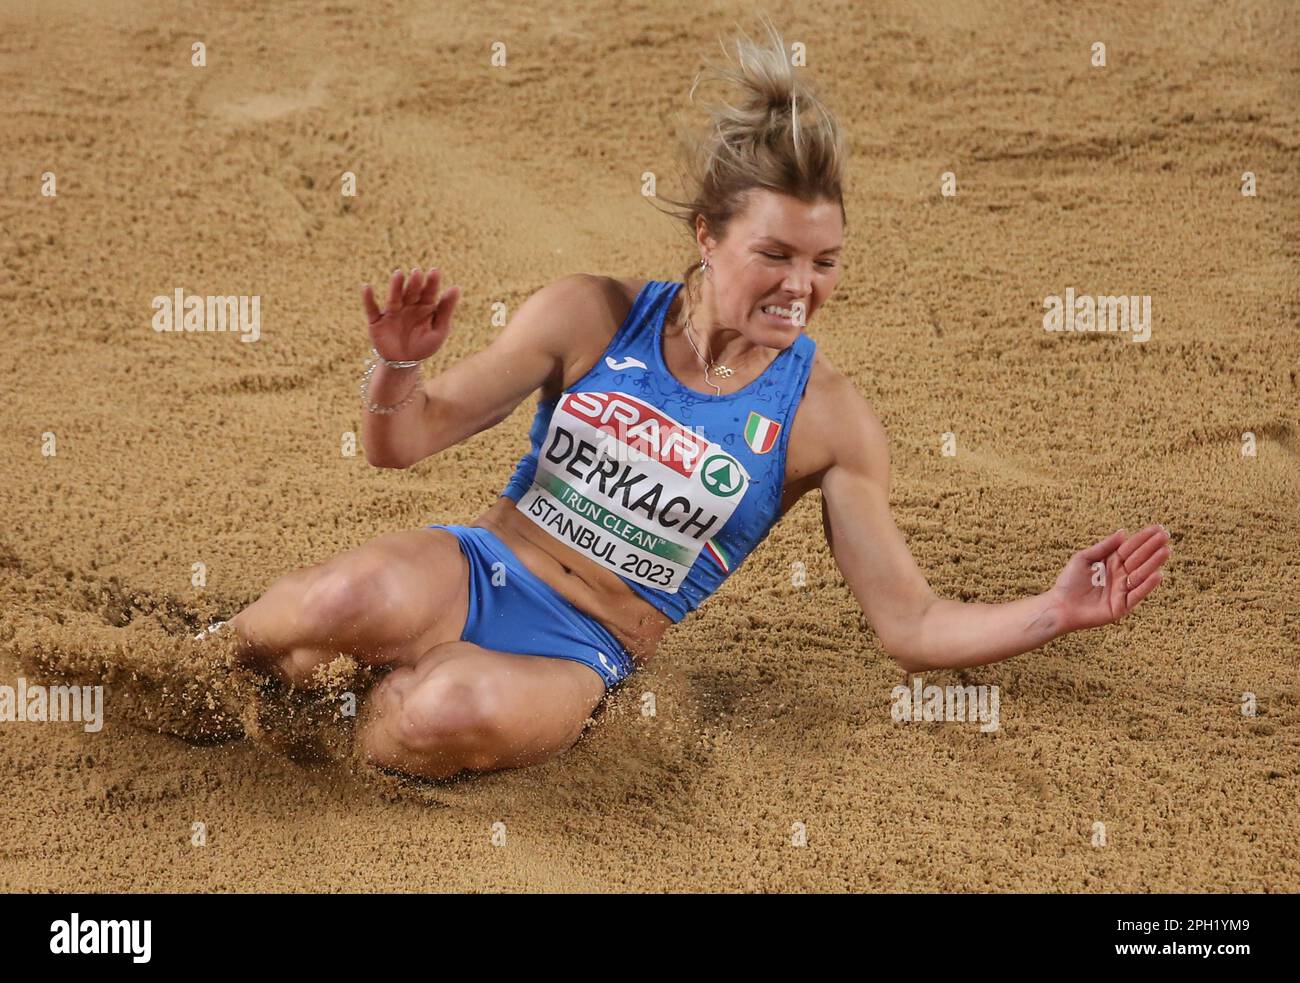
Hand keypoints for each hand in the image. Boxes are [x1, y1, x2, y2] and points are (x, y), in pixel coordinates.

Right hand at [361, 267, 460, 362]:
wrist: (404, 364)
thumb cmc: (424, 346)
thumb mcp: (439, 330)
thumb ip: (446, 310)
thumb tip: (456, 287)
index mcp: (424, 307)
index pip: (429, 292)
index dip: (431, 282)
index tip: (435, 272)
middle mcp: (407, 306)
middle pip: (411, 292)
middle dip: (414, 283)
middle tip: (417, 273)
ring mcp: (392, 312)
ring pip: (393, 298)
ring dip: (395, 286)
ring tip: (398, 274)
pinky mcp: (377, 321)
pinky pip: (372, 309)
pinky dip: (368, 299)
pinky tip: (366, 287)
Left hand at [1048, 524, 1171, 631]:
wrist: (1060, 606)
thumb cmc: (1069, 582)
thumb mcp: (1084, 558)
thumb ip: (1104, 547)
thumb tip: (1123, 532)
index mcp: (1111, 562)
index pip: (1131, 547)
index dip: (1144, 538)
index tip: (1159, 528)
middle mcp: (1120, 575)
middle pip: (1138, 559)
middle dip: (1152, 547)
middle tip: (1166, 535)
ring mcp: (1122, 590)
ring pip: (1141, 574)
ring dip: (1154, 563)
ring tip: (1166, 551)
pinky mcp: (1122, 606)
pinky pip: (1137, 594)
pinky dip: (1147, 585)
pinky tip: (1158, 574)